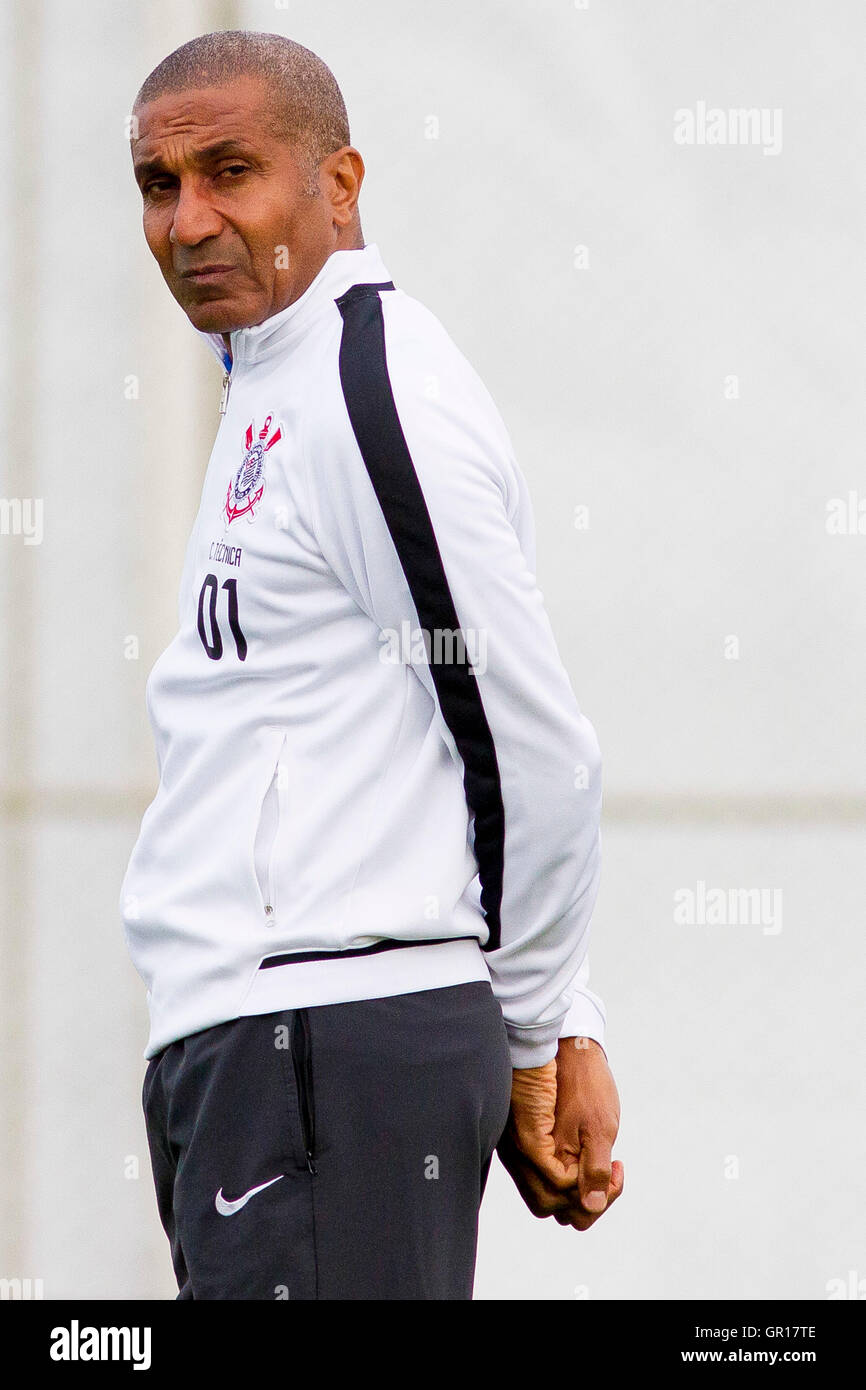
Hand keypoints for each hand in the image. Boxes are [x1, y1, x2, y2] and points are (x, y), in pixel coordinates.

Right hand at [495, 1036, 622, 1229]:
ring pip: (545, 1191)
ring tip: (600, 1162)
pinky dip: (565, 1171)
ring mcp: (519, 1149)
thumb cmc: (586, 1081)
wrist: (569, 1044)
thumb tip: (590, 1207)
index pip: (562, 1203)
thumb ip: (593, 1168)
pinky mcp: (523, 1139)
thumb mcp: (599, 1126)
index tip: (616, 1169)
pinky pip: (541, 1172)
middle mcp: (521, 1157)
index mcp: (538, 1153)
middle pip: (550, 1204)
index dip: (593, 1196)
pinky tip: (583, 1151)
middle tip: (611, 1172)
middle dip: (583, 1197)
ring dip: (575, 1187)